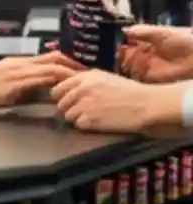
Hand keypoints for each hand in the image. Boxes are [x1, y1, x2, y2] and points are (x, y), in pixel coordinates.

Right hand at [0, 51, 81, 108]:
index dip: (71, 61)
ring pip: (51, 68)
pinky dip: (54, 84)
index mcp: (24, 62)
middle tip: (91, 75)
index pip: (53, 57)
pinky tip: (64, 91)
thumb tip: (56, 96)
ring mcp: (20, 72)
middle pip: (56, 58)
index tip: (86, 70)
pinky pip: (40, 80)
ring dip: (69, 74)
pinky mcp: (15, 83)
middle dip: (75, 65)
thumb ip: (34, 88)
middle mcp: (24, 63)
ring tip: (83, 83)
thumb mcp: (15, 85)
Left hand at [50, 69, 186, 136]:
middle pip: (60, 104)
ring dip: (76, 118)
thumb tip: (68, 85)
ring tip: (91, 117)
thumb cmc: (129, 90)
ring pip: (67, 115)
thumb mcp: (104, 77)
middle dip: (68, 109)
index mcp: (84, 77)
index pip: (57, 89)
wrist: (146, 103)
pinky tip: (97, 123)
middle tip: (81, 112)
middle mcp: (81, 89)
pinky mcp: (90, 119)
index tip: (69, 101)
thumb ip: (85, 81)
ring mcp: (84, 104)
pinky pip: (78, 125)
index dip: (61, 97)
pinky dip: (85, 126)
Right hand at [120, 25, 192, 83]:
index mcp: (144, 46)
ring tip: (141, 53)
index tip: (120, 43)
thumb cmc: (181, 42)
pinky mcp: (151, 78)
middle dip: (122, 55)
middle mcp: (143, 58)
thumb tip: (124, 30)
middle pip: (123, 60)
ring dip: (131, 60)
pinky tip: (145, 62)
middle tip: (125, 50)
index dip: (120, 47)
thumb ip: (141, 32)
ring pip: (128, 69)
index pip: (125, 48)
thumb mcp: (160, 33)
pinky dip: (138, 69)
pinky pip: (137, 77)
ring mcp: (147, 69)